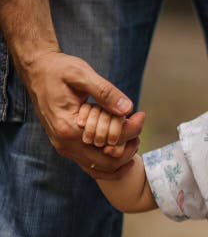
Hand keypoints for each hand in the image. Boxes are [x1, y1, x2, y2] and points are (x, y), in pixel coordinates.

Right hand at [19, 50, 143, 178]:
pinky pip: (91, 162)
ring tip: (132, 136)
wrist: (36, 70)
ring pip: (100, 167)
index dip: (132, 130)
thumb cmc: (58, 70)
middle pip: (108, 162)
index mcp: (68, 127)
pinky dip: (109, 158)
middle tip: (138, 128)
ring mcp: (65, 147)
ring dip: (120, 155)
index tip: (141, 115)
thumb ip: (105, 92)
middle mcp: (65, 143)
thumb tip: (127, 108)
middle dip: (129, 148)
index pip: (110, 141)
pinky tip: (120, 143)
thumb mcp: (81, 74)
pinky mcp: (67, 145)